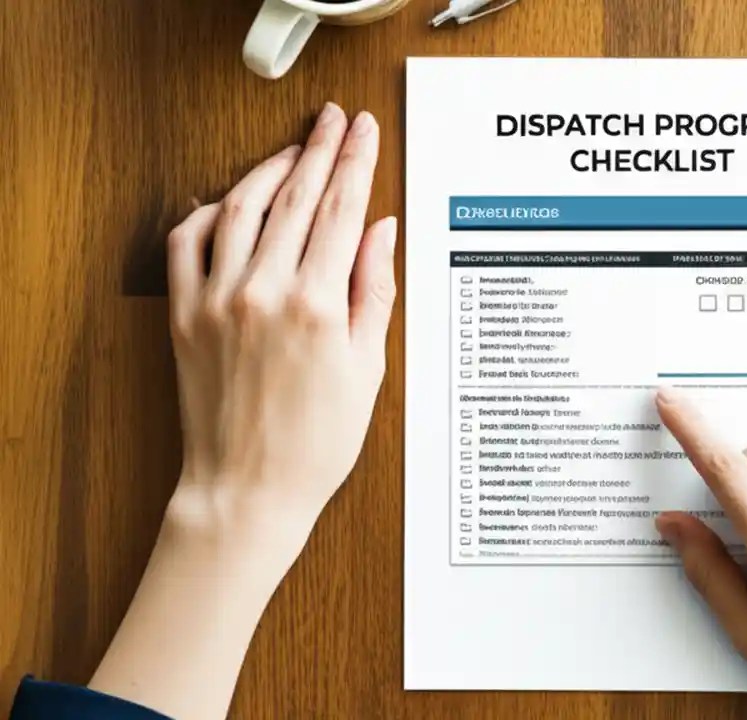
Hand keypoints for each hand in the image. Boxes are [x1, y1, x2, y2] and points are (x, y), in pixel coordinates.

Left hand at [165, 102, 395, 555]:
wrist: (249, 489)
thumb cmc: (316, 442)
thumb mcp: (367, 367)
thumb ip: (373, 291)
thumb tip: (381, 233)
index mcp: (317, 305)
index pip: (343, 210)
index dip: (357, 161)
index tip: (365, 131)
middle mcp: (264, 291)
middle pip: (297, 197)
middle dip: (320, 148)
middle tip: (335, 119)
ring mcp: (218, 299)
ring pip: (241, 207)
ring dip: (269, 170)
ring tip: (293, 150)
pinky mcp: (185, 314)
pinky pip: (186, 242)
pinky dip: (206, 212)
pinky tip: (228, 202)